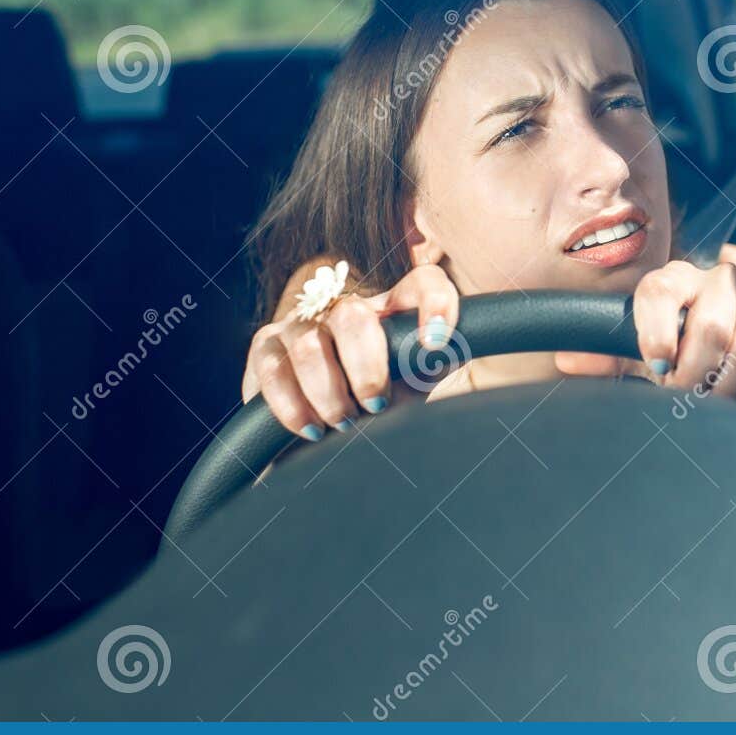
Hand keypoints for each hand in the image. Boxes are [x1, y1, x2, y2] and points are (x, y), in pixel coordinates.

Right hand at [242, 262, 459, 437]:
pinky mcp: (265, 350)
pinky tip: (312, 429)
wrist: (332, 451)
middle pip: (352, 316)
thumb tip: (470, 356)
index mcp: (393, 314)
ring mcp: (300, 325)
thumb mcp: (421, 394)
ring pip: (309, 346)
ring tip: (343, 424)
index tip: (435, 343)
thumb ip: (447, 371)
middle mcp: (344, 311)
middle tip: (375, 404)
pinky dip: (294, 407)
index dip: (434, 302)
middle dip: (366, 369)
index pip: (423, 284)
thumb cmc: (383, 416)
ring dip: (329, 394)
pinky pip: (272, 371)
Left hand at [555, 260, 735, 404]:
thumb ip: (607, 356)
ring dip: (728, 389)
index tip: (658, 370)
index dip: (656, 333)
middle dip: (694, 377)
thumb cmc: (677, 349)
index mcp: (673, 279)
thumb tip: (564, 360)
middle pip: (708, 327)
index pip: (659, 292)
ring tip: (714, 411)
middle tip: (685, 404)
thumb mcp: (640, 352)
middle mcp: (718, 277)